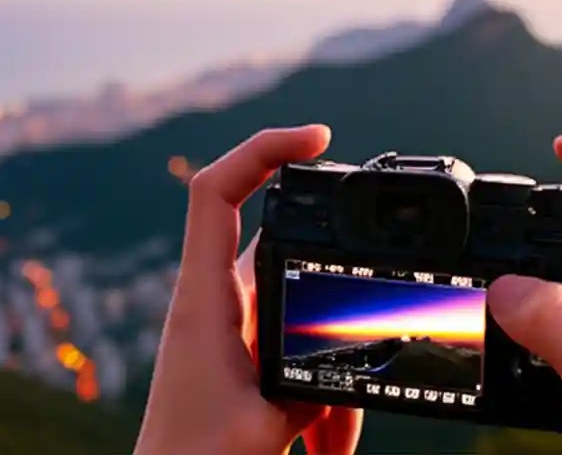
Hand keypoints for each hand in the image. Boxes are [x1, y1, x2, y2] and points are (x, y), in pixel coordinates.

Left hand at [134, 126, 362, 454]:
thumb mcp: (268, 423)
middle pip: (282, 253)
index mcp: (202, 300)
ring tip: (327, 443)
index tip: (319, 138)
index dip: (263, 148)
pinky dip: (321, 395)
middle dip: (331, 294)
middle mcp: (212, 300)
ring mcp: (228, 325)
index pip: (217, 193)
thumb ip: (318, 385)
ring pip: (299, 311)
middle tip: (355, 351)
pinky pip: (296, 350)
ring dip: (326, 377)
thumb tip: (359, 362)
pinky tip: (324, 444)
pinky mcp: (241, 352)